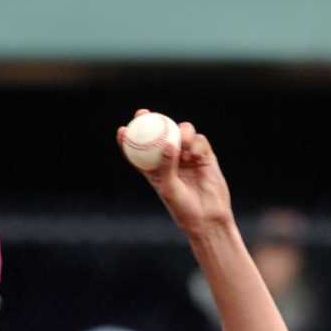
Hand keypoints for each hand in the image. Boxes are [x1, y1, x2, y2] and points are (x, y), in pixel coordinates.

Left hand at [117, 115, 232, 237]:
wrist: (208, 217)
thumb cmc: (183, 209)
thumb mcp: (169, 189)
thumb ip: (166, 166)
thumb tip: (167, 144)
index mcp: (155, 170)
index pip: (139, 151)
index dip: (130, 138)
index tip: (122, 130)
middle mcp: (171, 160)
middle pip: (159, 134)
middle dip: (150, 120)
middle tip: (143, 113)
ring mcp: (188, 156)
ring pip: (181, 132)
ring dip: (180, 132)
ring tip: (181, 144)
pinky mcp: (204, 156)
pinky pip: (199, 141)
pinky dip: (195, 144)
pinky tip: (194, 155)